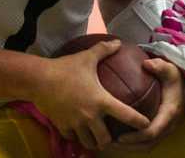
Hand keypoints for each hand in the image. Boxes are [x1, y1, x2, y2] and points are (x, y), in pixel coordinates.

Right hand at [35, 39, 150, 151]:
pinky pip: (73, 139)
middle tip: (116, 135)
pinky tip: (82, 132)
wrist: (37, 80)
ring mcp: (74, 123)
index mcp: (101, 100)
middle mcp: (89, 116)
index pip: (126, 115)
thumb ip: (105, 50)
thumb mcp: (87, 57)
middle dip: (112, 140)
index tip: (146, 124)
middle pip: (105, 139)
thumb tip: (118, 42)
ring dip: (95, 142)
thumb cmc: (65, 68)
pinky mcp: (61, 127)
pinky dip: (79, 138)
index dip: (139, 121)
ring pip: (88, 143)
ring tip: (99, 137)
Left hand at [115, 59, 184, 149]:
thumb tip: (145, 64)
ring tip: (112, 143)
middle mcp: (169, 125)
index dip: (135, 137)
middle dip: (129, 147)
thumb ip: (160, 66)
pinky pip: (148, 142)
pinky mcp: (162, 130)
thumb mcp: (172, 70)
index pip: (152, 131)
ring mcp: (166, 129)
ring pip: (148, 146)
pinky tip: (121, 139)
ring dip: (131, 148)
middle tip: (110, 143)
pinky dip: (135, 144)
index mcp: (169, 113)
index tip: (119, 137)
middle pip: (148, 144)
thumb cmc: (178, 79)